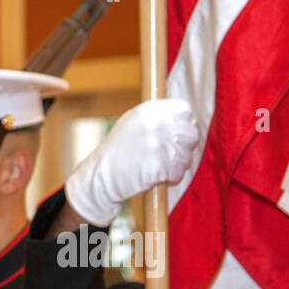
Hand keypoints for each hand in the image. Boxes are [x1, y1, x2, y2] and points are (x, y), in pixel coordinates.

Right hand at [64, 97, 198, 225]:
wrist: (98, 177)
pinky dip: (171, 178)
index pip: (184, 110)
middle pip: (191, 134)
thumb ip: (156, 118)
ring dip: (178, 165)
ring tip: (160, 168)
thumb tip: (185, 120)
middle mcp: (156, 124)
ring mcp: (159, 145)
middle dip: (184, 147)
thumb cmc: (116, 152)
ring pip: (187, 155)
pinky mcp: (160, 166)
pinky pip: (178, 172)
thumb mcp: (131, 124)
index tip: (176, 135)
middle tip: (170, 156)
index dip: (184, 124)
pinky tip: (157, 177)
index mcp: (149, 111)